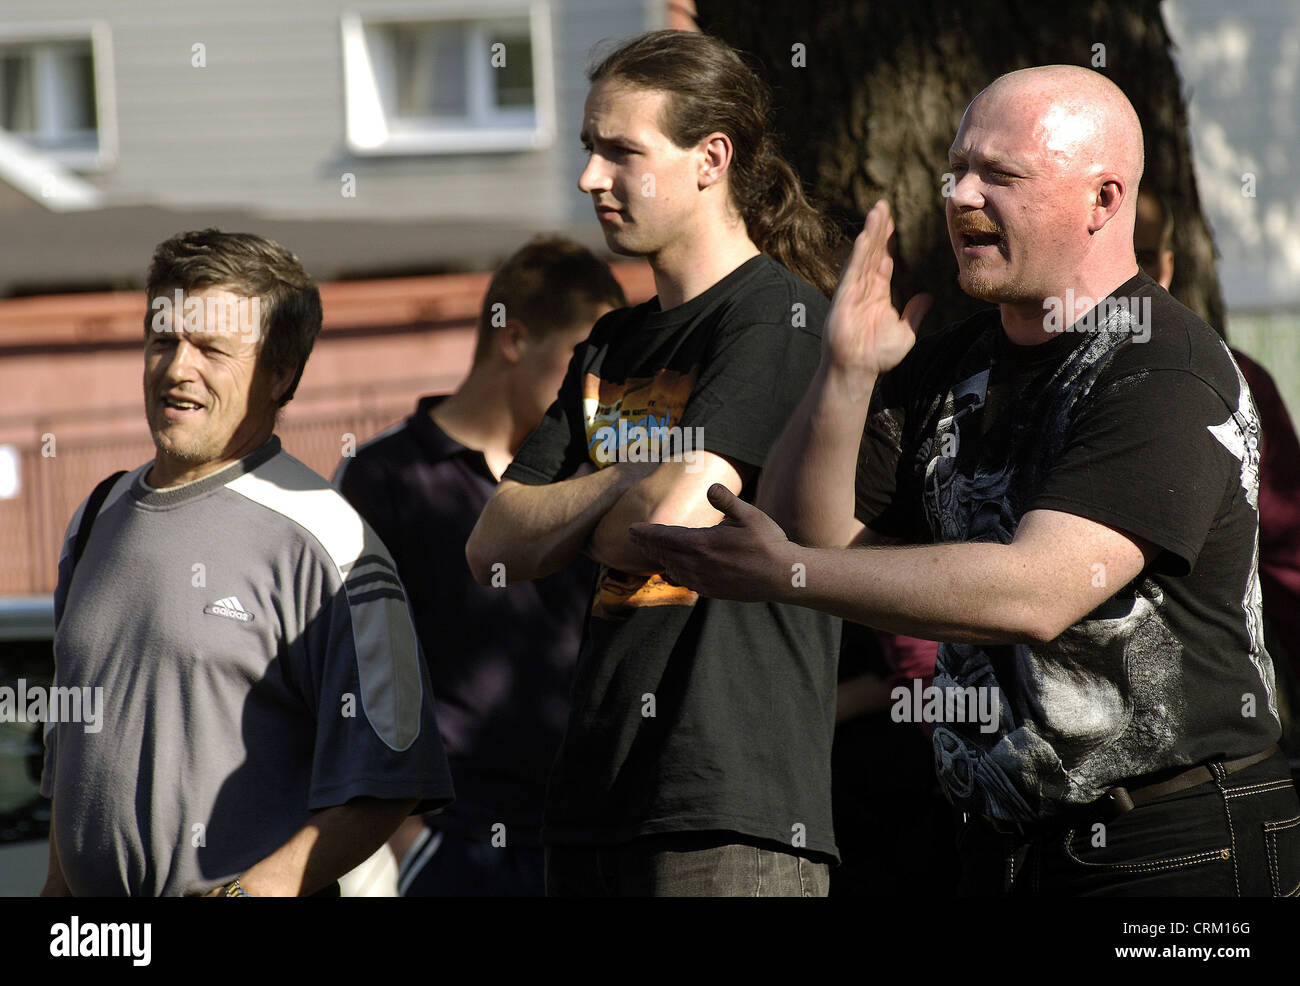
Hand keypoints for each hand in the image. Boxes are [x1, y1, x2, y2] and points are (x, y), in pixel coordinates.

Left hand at [628, 484, 793, 601]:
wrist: (783, 577)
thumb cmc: (768, 543)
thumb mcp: (750, 515)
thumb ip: (727, 500)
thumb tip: (710, 487)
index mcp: (702, 544)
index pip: (664, 537)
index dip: (646, 533)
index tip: (632, 529)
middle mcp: (697, 564)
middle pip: (663, 553)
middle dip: (647, 544)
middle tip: (634, 537)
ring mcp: (703, 580)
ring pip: (672, 568)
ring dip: (659, 558)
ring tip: (650, 550)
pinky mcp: (712, 591)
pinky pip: (685, 581)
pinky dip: (673, 572)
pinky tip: (671, 570)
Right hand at [823, 200, 931, 380]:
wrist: (857, 371)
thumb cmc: (877, 356)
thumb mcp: (905, 332)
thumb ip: (915, 312)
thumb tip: (928, 297)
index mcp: (877, 293)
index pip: (884, 260)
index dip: (888, 240)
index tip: (893, 221)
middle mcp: (864, 287)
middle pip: (873, 251)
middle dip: (879, 228)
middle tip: (884, 205)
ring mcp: (853, 291)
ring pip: (863, 255)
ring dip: (870, 233)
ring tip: (878, 210)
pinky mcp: (844, 298)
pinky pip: (853, 271)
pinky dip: (859, 253)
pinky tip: (866, 236)